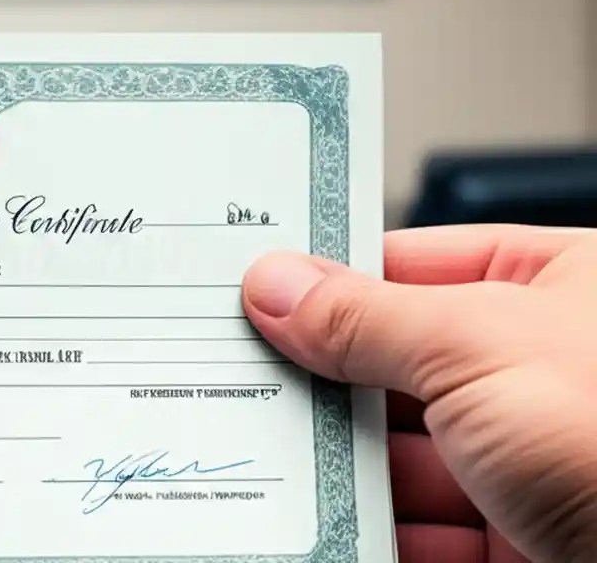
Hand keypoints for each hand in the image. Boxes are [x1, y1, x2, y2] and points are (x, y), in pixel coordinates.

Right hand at [243, 224, 596, 562]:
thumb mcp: (480, 350)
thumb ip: (368, 317)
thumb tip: (277, 285)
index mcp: (558, 288)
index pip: (414, 264)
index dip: (332, 279)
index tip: (253, 294)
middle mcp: (542, 371)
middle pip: (397, 366)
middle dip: (323, 383)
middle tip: (241, 382)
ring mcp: (530, 462)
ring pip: (402, 456)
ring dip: (339, 467)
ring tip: (272, 464)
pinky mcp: (517, 541)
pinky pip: (422, 530)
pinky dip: (370, 533)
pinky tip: (328, 529)